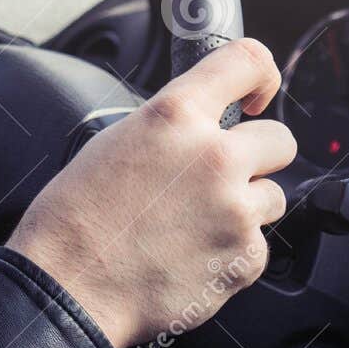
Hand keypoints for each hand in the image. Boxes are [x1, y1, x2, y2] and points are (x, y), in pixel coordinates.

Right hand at [6, 38, 295, 347]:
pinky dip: (231, 251)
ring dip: (244, 207)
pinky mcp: (245, 257)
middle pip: (279, 139)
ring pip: (272, 196)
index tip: (257, 94)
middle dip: (257, 155)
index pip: (245, 62)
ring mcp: (235, 209)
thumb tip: (198, 130)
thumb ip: (169, 129)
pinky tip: (189, 255)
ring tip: (193, 223)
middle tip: (223, 175)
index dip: (260, 75)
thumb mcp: (114, 142)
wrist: (69, 285)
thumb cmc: (74, 218)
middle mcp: (213, 156)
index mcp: (174, 116)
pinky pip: (256, 245)